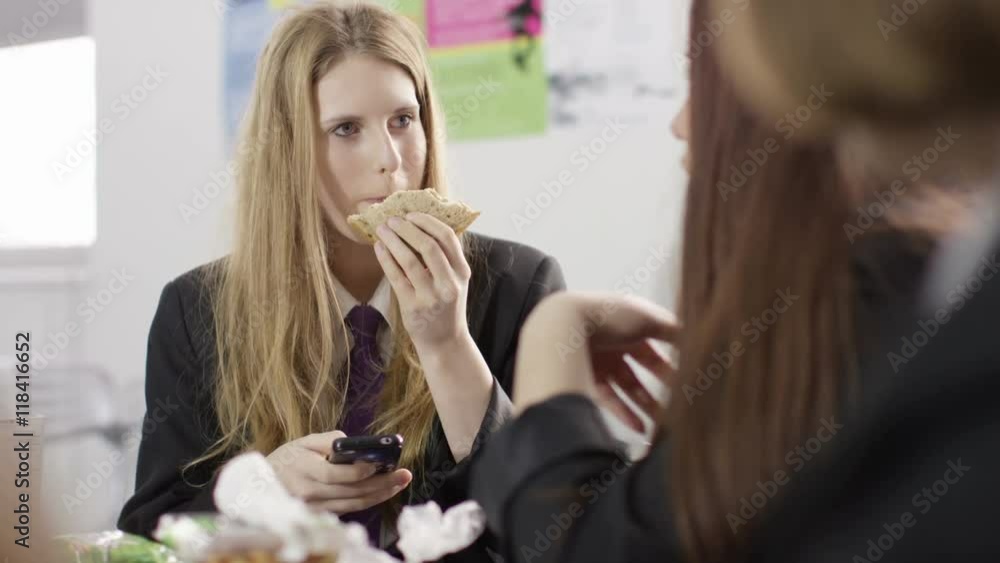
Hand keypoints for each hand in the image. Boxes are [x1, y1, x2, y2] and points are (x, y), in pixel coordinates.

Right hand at [266, 430, 411, 514]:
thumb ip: (328, 439)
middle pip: (352, 491)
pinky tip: (384, 492)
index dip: (360, 471)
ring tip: (400, 482)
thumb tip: (353, 443)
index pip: (336, 475)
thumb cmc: (286, 459)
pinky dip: (368, 501)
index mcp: (305, 470)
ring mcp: (315, 507)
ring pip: (354, 503)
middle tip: (404, 475)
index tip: (379, 463)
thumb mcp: (303, 441)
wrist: (262, 486)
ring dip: (380, 494)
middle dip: (381, 483)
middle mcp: (310, 492)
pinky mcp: (321, 514)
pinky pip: (349, 509)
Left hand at [373, 212, 471, 349]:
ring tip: (382, 229)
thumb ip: (445, 259)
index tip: (412, 214)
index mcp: (462, 272)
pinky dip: (386, 258)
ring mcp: (431, 296)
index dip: (428, 222)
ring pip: (409, 260)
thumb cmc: (446, 307)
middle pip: (428, 246)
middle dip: (408, 228)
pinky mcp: (412, 307)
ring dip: (393, 240)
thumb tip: (420, 226)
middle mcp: (449, 284)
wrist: (445, 342)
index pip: (448, 238)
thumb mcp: (455, 282)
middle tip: (393, 219)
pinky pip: (396, 277)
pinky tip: (379, 248)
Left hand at [513, 292, 678, 430]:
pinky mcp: (585, 379)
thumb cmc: (605, 315)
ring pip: (627, 387)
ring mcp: (598, 362)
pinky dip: (625, 414)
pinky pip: (609, 400)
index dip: (673, 362)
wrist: (564, 325)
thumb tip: (698, 338)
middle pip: (642, 369)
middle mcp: (613, 343)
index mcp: (627, 325)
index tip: (691, 380)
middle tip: (682, 406)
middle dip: (663, 387)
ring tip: (664, 425)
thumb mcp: (646, 318)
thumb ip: (672, 330)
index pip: (655, 346)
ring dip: (646, 405)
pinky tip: (641, 428)